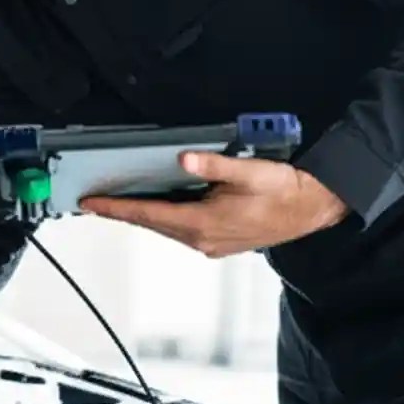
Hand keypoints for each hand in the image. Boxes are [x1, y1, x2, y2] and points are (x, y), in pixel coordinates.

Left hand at [78, 151, 348, 257]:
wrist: (312, 209)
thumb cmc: (283, 191)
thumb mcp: (248, 171)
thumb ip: (214, 165)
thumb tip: (184, 159)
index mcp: (203, 223)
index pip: (148, 214)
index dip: (116, 208)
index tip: (91, 204)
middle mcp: (202, 238)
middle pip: (151, 224)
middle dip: (122, 212)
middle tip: (94, 203)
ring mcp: (210, 244)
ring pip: (165, 229)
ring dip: (142, 216)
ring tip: (117, 204)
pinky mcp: (217, 243)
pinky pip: (180, 231)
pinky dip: (163, 219)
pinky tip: (157, 208)